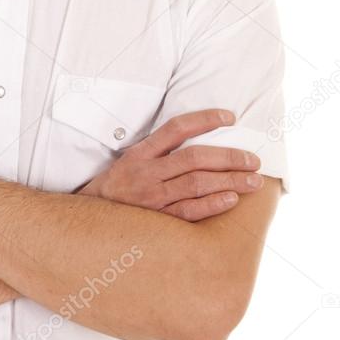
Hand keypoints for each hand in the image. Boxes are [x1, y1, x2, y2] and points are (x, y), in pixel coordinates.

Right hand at [75, 109, 262, 220]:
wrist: (86, 223)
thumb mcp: (128, 163)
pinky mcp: (156, 221)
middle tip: (253, 159)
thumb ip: (157, 153)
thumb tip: (197, 140)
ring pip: (196, 184)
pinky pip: (188, 212)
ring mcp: (151, 197)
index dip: (205, 119)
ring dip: (229, 181)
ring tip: (252, 181)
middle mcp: (146, 172)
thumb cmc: (115, 190)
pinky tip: (231, 200)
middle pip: (194, 158)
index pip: (176, 128)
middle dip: (228, 157)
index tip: (230, 116)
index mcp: (140, 153)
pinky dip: (212, 205)